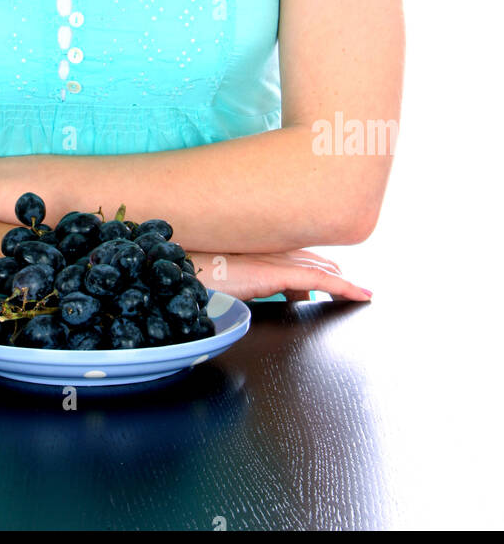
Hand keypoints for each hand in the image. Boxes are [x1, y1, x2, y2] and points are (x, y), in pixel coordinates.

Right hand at [184, 249, 372, 301]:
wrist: (182, 272)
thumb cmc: (195, 275)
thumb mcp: (222, 277)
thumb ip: (242, 280)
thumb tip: (258, 292)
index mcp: (255, 249)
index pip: (292, 254)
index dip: (312, 263)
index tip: (327, 273)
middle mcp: (268, 249)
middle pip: (309, 258)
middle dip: (330, 270)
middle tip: (349, 284)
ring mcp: (273, 259)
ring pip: (318, 268)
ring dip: (342, 280)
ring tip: (361, 291)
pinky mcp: (275, 273)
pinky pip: (318, 280)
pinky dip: (343, 287)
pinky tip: (359, 295)